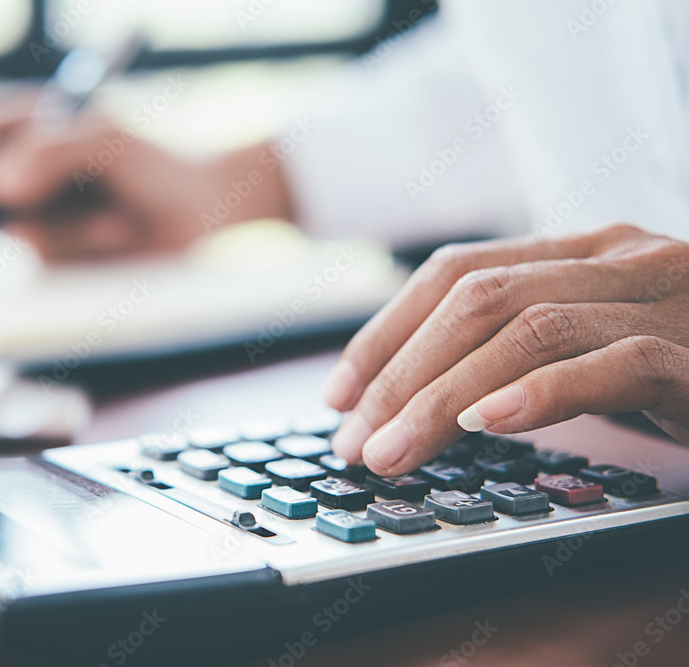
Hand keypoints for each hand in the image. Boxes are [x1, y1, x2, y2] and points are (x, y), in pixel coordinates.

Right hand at [0, 94, 292, 260]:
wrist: (202, 211)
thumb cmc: (157, 163)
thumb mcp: (107, 138)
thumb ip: (51, 150)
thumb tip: (2, 186)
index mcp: (26, 128)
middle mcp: (20, 174)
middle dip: (1, 197)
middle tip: (22, 197)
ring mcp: (34, 220)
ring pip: (10, 231)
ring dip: (66, 230)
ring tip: (117, 223)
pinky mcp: (53, 260)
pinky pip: (42, 262)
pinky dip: (81, 249)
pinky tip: (117, 237)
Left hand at [323, 224, 688, 475]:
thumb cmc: (688, 369)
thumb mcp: (589, 348)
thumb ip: (519, 353)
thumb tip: (414, 402)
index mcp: (580, 252)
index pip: (454, 274)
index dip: (385, 333)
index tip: (340, 395)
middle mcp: (616, 258)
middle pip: (472, 298)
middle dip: (397, 373)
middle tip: (353, 440)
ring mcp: (663, 297)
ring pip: (523, 328)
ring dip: (440, 395)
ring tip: (392, 451)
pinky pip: (611, 363)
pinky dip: (539, 394)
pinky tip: (487, 427)